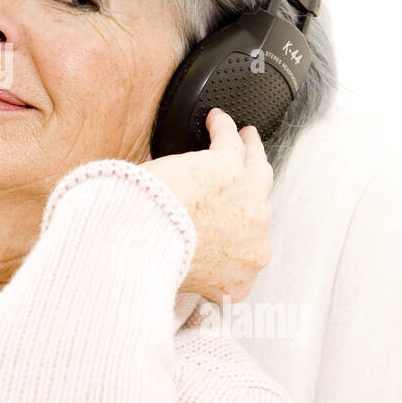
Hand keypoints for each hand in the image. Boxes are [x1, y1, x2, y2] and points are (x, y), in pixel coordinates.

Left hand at [140, 108, 273, 304]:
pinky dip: (223, 127)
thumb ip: (190, 274)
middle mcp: (253, 241)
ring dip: (250, 151)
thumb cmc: (151, 266)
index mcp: (238, 278)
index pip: (244, 256)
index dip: (232, 239)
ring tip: (245, 139)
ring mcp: (247, 201)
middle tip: (242, 179)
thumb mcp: (180, 283)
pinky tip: (216, 119)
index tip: (222, 229)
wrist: (145, 246)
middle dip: (249, 193)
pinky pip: (231, 140)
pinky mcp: (229, 168)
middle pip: (256, 209)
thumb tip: (172, 260)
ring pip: (256, 169)